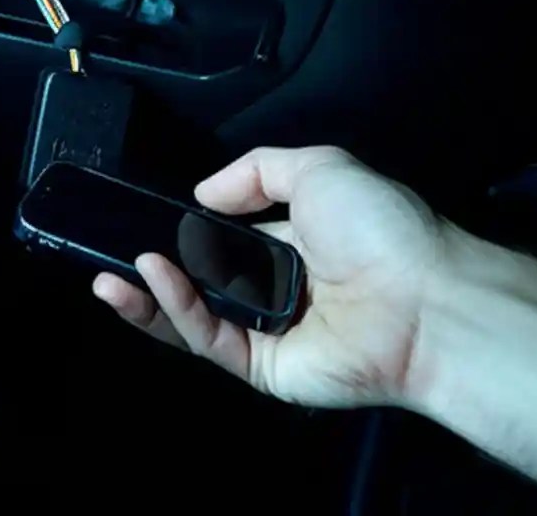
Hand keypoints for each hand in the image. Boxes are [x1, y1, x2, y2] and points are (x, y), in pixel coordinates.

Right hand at [92, 146, 449, 407]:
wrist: (425, 300)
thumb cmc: (382, 231)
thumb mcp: (320, 168)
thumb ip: (256, 171)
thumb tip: (202, 193)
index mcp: (293, 244)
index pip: (224, 240)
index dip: (184, 232)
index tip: (146, 219)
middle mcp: (275, 290)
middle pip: (199, 283)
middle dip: (153, 270)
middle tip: (112, 252)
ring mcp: (267, 332)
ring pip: (193, 317)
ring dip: (149, 295)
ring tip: (112, 275)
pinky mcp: (263, 368)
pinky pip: (209, 340)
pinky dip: (176, 310)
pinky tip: (153, 279)